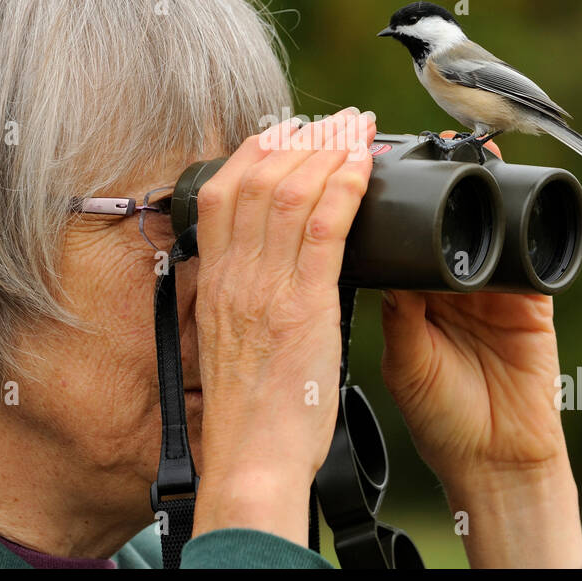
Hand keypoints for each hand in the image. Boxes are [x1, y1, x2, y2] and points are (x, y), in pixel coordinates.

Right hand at [190, 107, 376, 545]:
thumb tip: (267, 272)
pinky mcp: (301, 305)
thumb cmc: (251, 414)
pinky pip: (322, 226)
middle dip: (300, 136)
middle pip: (256, 177)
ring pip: (288, 189)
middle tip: (337, 119)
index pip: (222, 191)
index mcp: (214, 283)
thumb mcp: (232, 344)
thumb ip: (245, 300)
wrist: (251, 460)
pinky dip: (345, 185)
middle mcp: (232, 275)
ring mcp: (264, 287)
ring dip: (328, 148)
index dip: (257, 150)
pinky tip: (367, 164)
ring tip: (358, 127)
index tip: (288, 132)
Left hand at [379, 132, 581, 566]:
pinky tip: (507, 188)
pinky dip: (524, 214)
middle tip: (412, 144)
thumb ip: (399, 311)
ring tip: (461, 149)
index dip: (388, 206)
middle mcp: (454, 281)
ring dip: (475, 182)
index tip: (369, 171)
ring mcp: (495, 284)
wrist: (496, 460)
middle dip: (429, 179)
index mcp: (416, 294)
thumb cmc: (443, 417)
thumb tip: (381, 259)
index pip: (400, 235)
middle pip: (442, 214)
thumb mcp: (407, 360)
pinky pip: (530, 246)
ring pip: (485, 218)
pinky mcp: (532, 295)